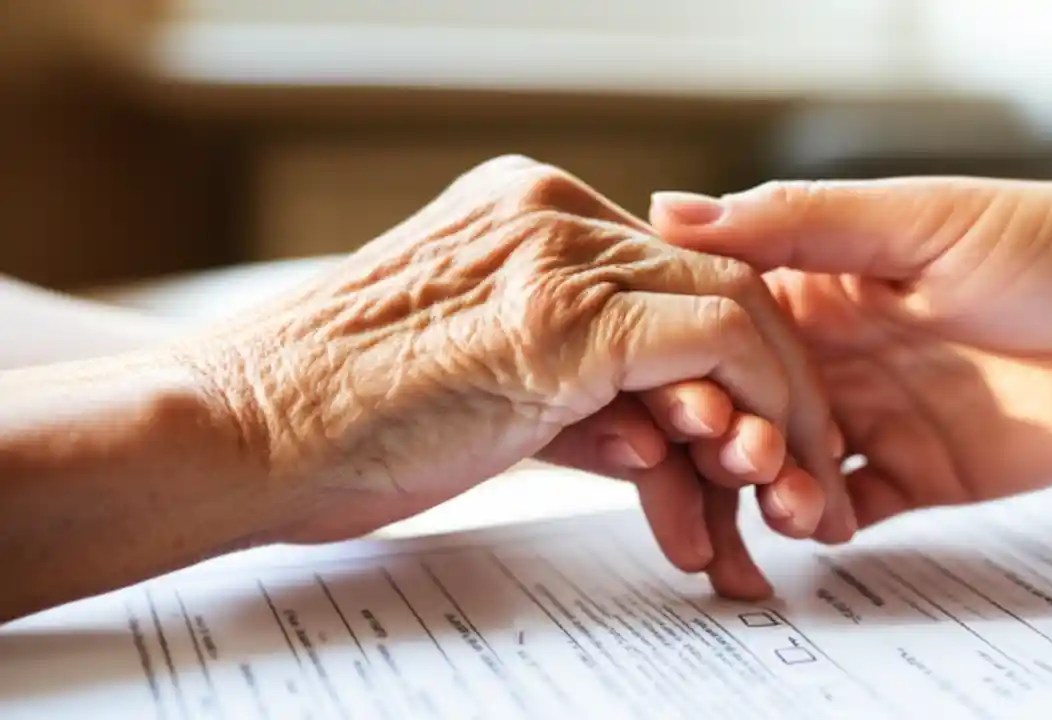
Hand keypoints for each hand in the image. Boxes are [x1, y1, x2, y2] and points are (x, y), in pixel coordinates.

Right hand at [180, 157, 854, 597]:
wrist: (238, 434)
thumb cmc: (341, 422)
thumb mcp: (487, 394)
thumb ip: (584, 399)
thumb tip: (664, 439)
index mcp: (528, 215)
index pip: (673, 277)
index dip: (733, 362)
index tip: (757, 438)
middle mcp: (548, 212)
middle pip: (718, 286)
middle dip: (775, 391)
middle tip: (800, 475)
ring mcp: (552, 252)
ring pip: (734, 306)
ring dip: (776, 413)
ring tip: (787, 500)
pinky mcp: (557, 313)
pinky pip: (710, 339)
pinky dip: (750, 408)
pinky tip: (743, 480)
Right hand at [651, 178, 1051, 525]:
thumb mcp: (920, 221)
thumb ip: (800, 222)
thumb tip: (672, 208)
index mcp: (819, 282)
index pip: (719, 328)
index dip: (691, 367)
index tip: (690, 400)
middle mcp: (832, 350)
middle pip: (739, 405)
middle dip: (722, 442)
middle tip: (742, 458)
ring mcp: (869, 414)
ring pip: (781, 464)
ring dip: (769, 489)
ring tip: (792, 502)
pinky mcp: (911, 471)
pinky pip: (846, 505)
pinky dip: (825, 520)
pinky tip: (829, 520)